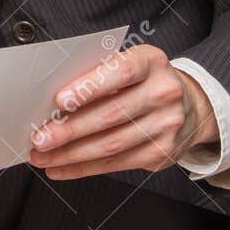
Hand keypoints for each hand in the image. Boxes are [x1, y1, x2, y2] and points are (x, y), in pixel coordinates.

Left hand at [26, 45, 217, 179]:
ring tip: (42, 156)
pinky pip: (115, 164)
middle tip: (39, 137)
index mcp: (151, 62)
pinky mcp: (161, 153)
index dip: (89, 86)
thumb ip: (98, 74)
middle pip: (111, 114)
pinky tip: (60, 168)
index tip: (59, 100)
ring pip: (110, 145)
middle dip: (69, 129)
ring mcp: (166, 125)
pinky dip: (82, 168)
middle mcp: (163, 92)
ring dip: (70, 154)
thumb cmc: (144, 81)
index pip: (121, 72)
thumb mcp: (130, 64)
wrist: (190, 106)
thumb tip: (51, 100)